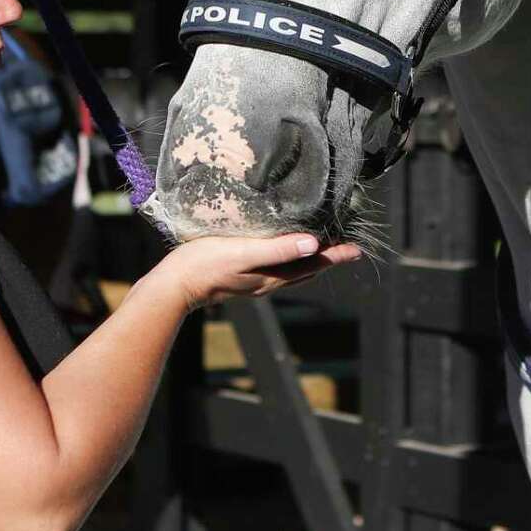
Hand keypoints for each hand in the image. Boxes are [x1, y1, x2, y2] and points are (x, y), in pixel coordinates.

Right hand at [134, 231, 360, 313]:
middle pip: (307, 269)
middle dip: (328, 257)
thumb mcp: (244, 253)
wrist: (173, 286)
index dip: (336, 255)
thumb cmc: (206, 265)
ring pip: (292, 270)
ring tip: (322, 246)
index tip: (357, 249)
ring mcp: (254, 281)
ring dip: (310, 258)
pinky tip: (281, 249)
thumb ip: (278, 249)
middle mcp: (268, 282)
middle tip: (346, 246)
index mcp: (273, 276)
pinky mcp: (241, 276)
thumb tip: (314, 244)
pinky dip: (288, 258)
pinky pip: (275, 268)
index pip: (314, 263)